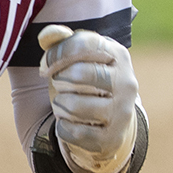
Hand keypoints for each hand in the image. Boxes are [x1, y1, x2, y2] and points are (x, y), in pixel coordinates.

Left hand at [37, 25, 139, 172]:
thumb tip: (45, 35)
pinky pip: (74, 131)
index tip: (46, 65)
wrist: (109, 121)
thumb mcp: (76, 56)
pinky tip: (68, 123)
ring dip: (59, 104)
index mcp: (118, 55)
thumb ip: (59, 41)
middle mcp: (126, 82)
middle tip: (58, 84)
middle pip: (78, 73)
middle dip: (59, 79)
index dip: (57, 53)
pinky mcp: (113, 138)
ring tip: (64, 103)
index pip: (83, 44)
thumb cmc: (85, 80)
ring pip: (74, 104)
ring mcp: (122, 112)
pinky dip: (63, 128)